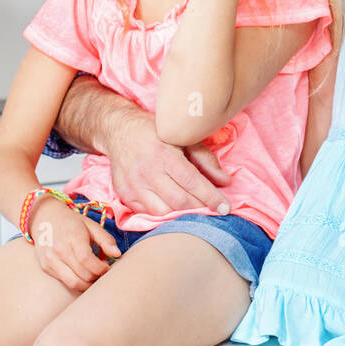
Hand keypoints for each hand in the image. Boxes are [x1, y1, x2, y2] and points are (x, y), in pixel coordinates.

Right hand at [27, 197, 121, 291]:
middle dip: (96, 276)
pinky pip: (64, 282)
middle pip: (82, 275)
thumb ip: (106, 240)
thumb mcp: (92, 226)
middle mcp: (59, 250)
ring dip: (87, 284)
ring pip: (73, 283)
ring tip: (93, 275)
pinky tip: (81, 273)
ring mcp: (50, 260)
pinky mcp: (46, 267)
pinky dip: (76, 282)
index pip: (87, 261)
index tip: (107, 266)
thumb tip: (117, 254)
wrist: (45, 219)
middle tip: (101, 270)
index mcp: (73, 237)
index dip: (100, 268)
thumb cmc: (72, 223)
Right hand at [106, 105, 234, 214]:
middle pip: (179, 201)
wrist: (119, 130)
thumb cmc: (156, 133)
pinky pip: (148, 213)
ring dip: (182, 214)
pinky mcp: (125, 194)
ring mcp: (133, 185)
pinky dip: (164, 214)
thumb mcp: (183, 138)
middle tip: (213, 210)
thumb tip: (225, 181)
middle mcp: (147, 171)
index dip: (211, 197)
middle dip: (200, 209)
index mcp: (164, 154)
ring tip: (195, 210)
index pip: (192, 182)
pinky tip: (174, 208)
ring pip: (164, 212)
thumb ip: (206, 160)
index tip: (225, 207)